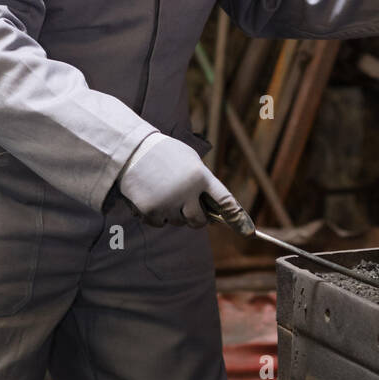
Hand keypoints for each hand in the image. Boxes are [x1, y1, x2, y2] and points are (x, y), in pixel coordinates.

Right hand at [119, 133, 247, 229]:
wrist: (131, 149)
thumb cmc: (164, 153)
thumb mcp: (189, 159)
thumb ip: (201, 181)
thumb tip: (213, 207)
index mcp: (200, 176)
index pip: (225, 201)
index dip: (236, 217)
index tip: (247, 230)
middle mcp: (187, 192)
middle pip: (199, 221)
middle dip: (196, 218)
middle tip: (189, 208)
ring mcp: (169, 203)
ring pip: (178, 222)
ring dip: (174, 213)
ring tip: (163, 191)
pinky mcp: (151, 211)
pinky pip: (160, 223)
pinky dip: (156, 215)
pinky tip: (150, 196)